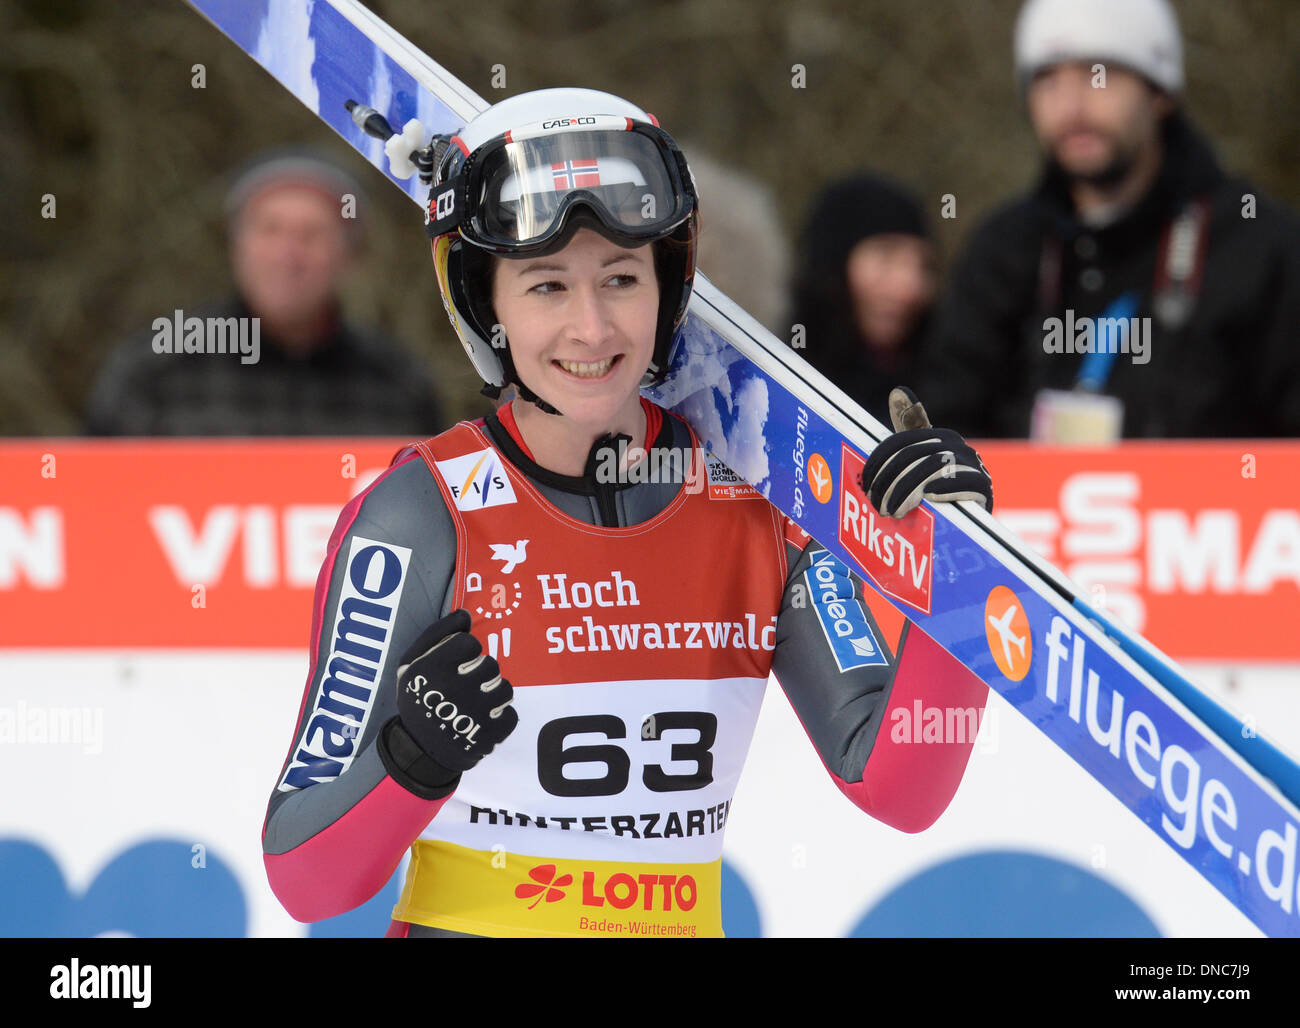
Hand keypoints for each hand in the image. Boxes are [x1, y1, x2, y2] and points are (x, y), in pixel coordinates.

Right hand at [394, 609, 517, 773]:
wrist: (418, 750)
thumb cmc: (418, 699)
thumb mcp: (412, 663)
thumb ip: (437, 633)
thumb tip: (466, 614)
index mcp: (434, 669)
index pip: (469, 643)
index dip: (465, 652)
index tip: (456, 664)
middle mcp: (455, 689)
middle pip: (491, 664)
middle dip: (481, 672)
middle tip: (467, 685)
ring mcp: (474, 714)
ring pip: (505, 688)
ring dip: (494, 694)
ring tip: (476, 702)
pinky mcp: (489, 736)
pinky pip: (511, 715)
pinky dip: (500, 718)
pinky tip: (483, 719)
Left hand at [860, 386, 992, 517]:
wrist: (973, 512)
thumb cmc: (942, 483)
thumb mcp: (923, 457)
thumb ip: (909, 429)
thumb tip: (897, 389)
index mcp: (937, 436)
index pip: (900, 443)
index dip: (878, 464)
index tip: (865, 485)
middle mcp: (955, 444)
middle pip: (912, 457)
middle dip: (890, 482)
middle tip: (877, 505)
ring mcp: (971, 463)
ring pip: (932, 469)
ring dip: (908, 491)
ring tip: (894, 510)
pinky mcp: (983, 485)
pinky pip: (961, 482)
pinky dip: (943, 489)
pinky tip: (928, 498)